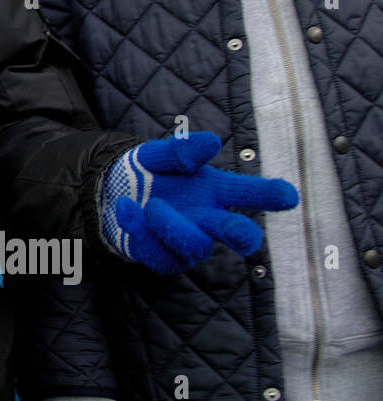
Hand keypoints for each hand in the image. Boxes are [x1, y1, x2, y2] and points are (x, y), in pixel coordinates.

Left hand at [100, 131, 298, 272]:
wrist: (113, 193)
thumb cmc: (149, 173)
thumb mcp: (158, 155)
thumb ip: (180, 150)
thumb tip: (210, 142)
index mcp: (216, 191)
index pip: (248, 193)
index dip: (270, 195)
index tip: (288, 195)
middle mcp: (208, 220)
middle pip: (236, 233)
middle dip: (242, 234)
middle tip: (241, 234)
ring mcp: (188, 242)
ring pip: (196, 246)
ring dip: (174, 226)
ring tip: (152, 205)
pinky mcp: (163, 258)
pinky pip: (157, 252)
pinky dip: (139, 227)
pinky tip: (126, 207)